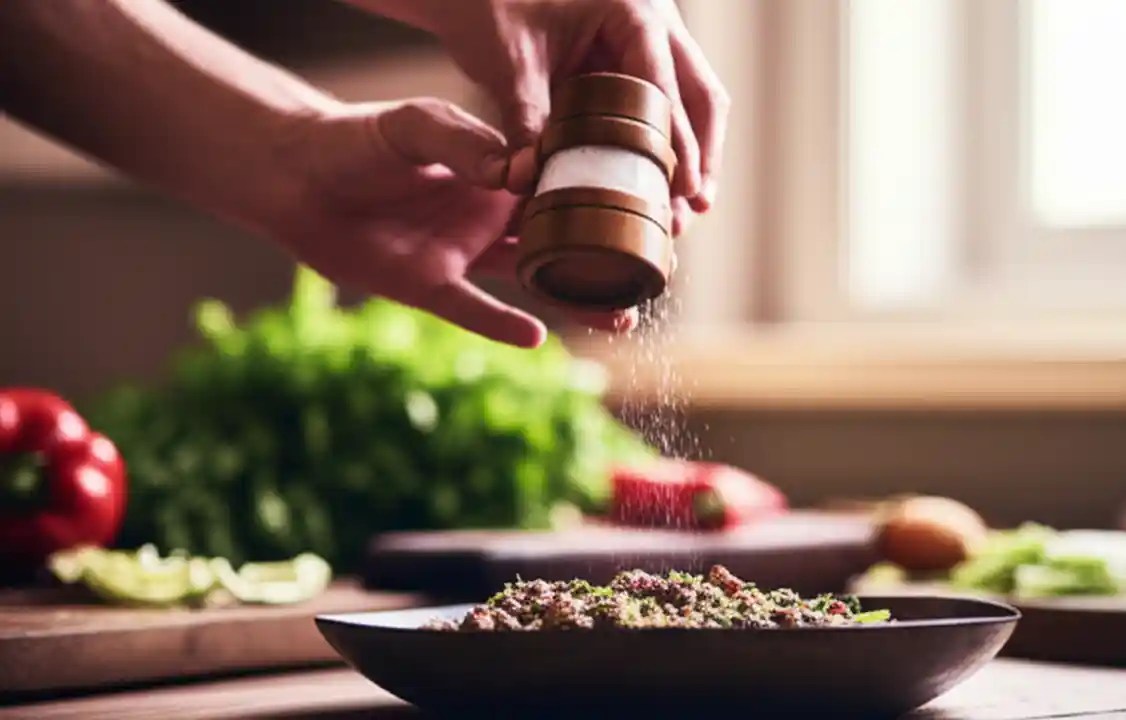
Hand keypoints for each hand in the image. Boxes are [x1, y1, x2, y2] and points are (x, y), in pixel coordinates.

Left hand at [273, 99, 636, 347]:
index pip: (563, 186)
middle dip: (610, 259)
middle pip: (565, 242)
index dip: (607, 199)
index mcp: (497, 175)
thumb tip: (516, 168)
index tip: (653, 210)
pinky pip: (474, 311)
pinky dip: (503, 324)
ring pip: (535, 281)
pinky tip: (539, 336)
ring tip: (624, 316)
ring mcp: (464, 256)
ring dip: (578, 299)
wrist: (296, 175)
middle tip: (657, 274)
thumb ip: (463, 144)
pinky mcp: (430, 287)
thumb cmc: (357, 139)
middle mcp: (490, 218)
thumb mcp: (413, 128)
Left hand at [345, 0, 730, 235]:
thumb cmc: (488, 8)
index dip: (678, 141)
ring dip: (697, 150)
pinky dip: (673, 139)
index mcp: (630, 10)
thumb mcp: (508, 65)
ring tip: (694, 206)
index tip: (684, 187)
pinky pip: (671, 98)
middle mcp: (653, 19)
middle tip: (698, 204)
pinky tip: (671, 181)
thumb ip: (524, 121)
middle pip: (699, 92)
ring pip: (695, 96)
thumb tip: (531, 180)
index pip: (666, 86)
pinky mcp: (638, 56)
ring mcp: (651, 36)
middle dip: (702, 152)